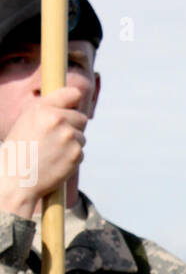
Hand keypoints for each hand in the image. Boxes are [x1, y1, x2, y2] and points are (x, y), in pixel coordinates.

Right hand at [0, 87, 88, 217]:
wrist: (16, 179)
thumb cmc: (19, 149)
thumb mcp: (27, 120)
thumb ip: (48, 109)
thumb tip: (73, 99)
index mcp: (43, 108)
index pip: (73, 94)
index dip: (73, 102)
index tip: (72, 107)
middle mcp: (58, 120)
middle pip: (81, 118)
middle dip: (73, 127)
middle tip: (56, 138)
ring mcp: (69, 137)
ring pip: (82, 137)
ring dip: (71, 143)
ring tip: (51, 152)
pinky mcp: (76, 154)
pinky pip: (80, 152)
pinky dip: (71, 158)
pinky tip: (55, 162)